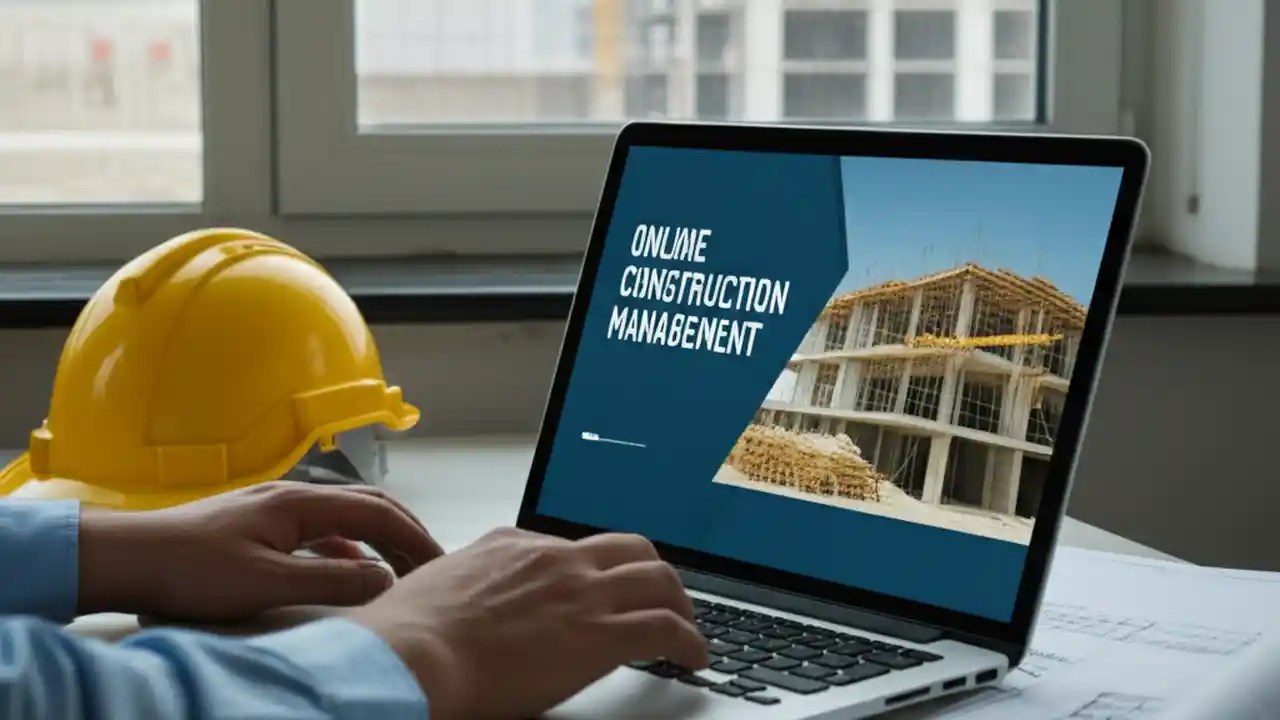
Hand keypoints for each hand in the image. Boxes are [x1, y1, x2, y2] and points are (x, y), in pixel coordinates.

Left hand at [78, 481, 443, 620]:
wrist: (128, 557)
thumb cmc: (189, 569)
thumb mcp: (269, 584)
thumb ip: (333, 582)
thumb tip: (386, 580)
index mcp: (301, 503)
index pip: (379, 513)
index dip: (416, 538)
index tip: (441, 563)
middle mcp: (293, 496)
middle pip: (369, 507)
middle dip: (407, 533)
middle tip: (434, 562)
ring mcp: (276, 509)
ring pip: (346, 519)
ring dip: (380, 541)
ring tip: (401, 569)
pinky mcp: (260, 526)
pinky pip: (322, 532)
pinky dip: (349, 550)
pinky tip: (350, 573)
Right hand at [349, 527, 708, 719]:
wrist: (410, 656)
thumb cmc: (408, 635)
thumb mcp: (434, 590)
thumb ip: (462, 589)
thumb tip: (458, 606)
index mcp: (513, 545)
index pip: (570, 547)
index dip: (594, 570)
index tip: (599, 588)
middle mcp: (554, 559)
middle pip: (627, 549)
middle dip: (651, 571)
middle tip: (661, 596)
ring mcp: (581, 592)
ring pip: (657, 580)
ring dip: (679, 602)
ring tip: (687, 625)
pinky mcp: (600, 634)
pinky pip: (665, 628)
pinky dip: (690, 641)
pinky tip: (695, 656)